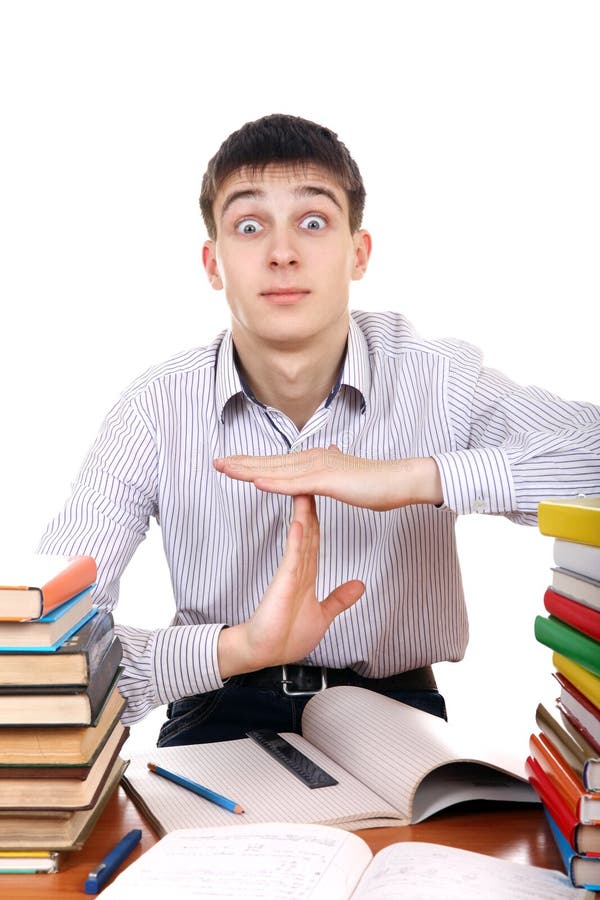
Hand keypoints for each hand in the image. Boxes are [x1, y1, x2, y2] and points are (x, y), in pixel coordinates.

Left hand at [213, 446, 442, 510]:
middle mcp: (313, 459)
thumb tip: (328, 460)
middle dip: (241, 463)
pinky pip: (296, 483)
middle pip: (270, 462)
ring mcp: (319, 468)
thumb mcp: (346, 477)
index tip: (231, 464)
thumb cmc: (376, 483)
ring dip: (249, 469)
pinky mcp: (328, 480)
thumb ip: (332, 471)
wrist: (400, 480)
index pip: (277, 463)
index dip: (252, 463)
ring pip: (277, 470)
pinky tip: (257, 483)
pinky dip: (275, 483)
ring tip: (225, 469)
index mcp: (315, 460)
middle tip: (215, 463)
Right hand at [217, 494, 363, 677]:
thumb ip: (339, 598)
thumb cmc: (286, 637)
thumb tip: (360, 585)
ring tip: (305, 489)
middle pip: (308, 529)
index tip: (325, 494)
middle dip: (312, 503)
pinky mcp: (282, 584)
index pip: (315, 536)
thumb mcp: (322, 615)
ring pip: (300, 538)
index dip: (320, 515)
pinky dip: (297, 540)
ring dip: (304, 513)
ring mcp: (289, 574)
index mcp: (307, 573)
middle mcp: (298, 569)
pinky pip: (292, 559)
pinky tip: (300, 522)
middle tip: (313, 477)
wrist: (264, 653)